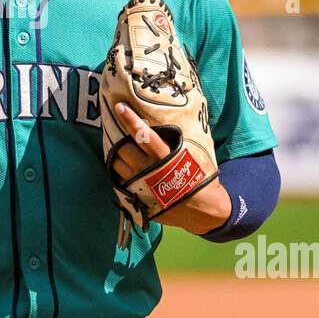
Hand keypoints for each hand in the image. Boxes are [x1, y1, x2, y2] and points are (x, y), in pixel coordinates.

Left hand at [113, 102, 230, 234]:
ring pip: (117, 164)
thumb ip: (175, 143)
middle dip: (120, 139)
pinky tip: (124, 168)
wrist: (201, 211)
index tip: (120, 107)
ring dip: (116, 156)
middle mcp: (149, 170)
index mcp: (165, 157)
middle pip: (123, 148)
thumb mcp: (191, 156)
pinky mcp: (136, 197)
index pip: (144, 135)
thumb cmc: (198, 178)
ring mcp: (140, 185)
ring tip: (122, 151)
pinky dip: (118, 172)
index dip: (131, 120)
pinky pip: (118, 180)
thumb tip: (167, 123)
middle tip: (120, 133)